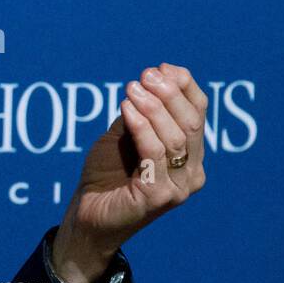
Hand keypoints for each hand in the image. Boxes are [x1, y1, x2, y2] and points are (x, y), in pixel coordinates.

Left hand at [53, 62, 207, 282]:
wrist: (86, 215)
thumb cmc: (106, 174)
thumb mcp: (124, 135)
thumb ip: (140, 111)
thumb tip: (156, 74)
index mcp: (190, 155)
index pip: (198, 113)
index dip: (183, 87)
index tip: (159, 68)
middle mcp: (193, 172)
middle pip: (190, 122)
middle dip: (168, 93)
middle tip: (144, 76)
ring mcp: (179, 187)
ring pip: (175, 137)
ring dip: (153, 107)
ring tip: (131, 89)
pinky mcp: (159, 197)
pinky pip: (154, 154)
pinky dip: (141, 127)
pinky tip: (126, 109)